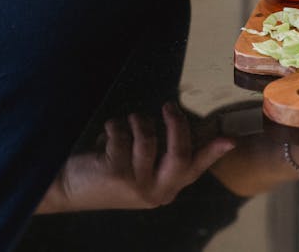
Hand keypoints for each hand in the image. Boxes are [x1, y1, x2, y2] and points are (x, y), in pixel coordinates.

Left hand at [36, 103, 235, 212]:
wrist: (68, 190)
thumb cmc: (105, 172)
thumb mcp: (138, 170)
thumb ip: (160, 155)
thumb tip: (180, 123)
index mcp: (165, 190)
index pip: (194, 168)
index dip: (213, 152)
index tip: (230, 140)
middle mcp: (155, 192)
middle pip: (180, 152)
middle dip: (176, 123)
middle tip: (168, 106)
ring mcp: (136, 185)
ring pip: (148, 137)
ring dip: (135, 121)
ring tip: (124, 123)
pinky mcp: (117, 173)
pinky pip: (124, 134)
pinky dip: (114, 127)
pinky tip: (105, 135)